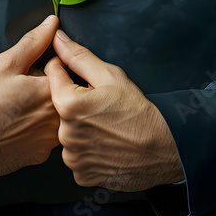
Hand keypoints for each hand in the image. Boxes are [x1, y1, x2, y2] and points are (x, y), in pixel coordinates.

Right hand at [0, 14, 60, 178]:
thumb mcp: (5, 64)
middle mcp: (58, 117)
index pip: (64, 69)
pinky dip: (39, 130)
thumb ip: (34, 42)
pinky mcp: (44, 154)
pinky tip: (21, 128)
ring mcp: (52, 139)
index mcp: (51, 90)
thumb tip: (52, 24)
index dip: (46, 68)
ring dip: (46, 110)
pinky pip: (50, 135)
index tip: (31, 74)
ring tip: (21, 111)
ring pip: (59, 115)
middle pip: (64, 93)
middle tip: (24, 94)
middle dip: (48, 89)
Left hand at [45, 29, 184, 191]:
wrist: (164, 150)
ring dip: (79, 126)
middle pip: (58, 106)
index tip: (79, 74)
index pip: (52, 75)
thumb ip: (79, 56)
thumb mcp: (111, 75)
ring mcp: (73, 157)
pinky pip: (76, 155)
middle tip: (100, 104)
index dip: (65, 69)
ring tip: (104, 125)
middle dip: (74, 100)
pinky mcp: (81, 175)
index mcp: (69, 105)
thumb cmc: (139, 112)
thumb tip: (58, 39)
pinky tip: (104, 143)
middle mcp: (65, 134)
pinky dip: (86, 148)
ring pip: (67, 131)